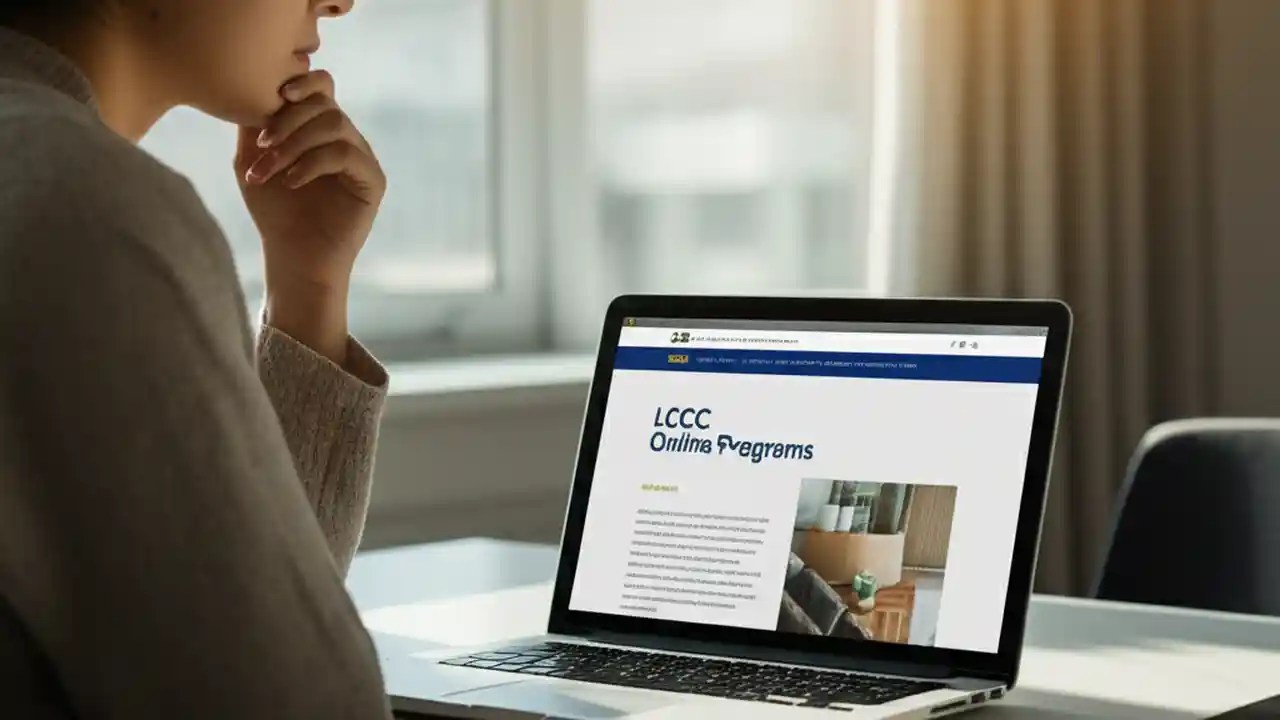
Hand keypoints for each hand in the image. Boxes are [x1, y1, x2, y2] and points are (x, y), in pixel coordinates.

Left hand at [234, 70, 385, 364]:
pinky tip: (291, 183)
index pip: (322, 86)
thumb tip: (256, 86)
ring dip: (295, 143)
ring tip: (270, 169)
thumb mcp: (254, 161)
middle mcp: (346, 139)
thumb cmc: (274, 213)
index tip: (276, 95)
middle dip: (287, 120)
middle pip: (324, 103)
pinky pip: (345, 154)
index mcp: (321, 130)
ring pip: (334, 125)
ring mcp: (363, 159)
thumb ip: (255, 124)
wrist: (294, 259)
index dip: (303, 81)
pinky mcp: (373, 181)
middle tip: (262, 145)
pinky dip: (312, 164)